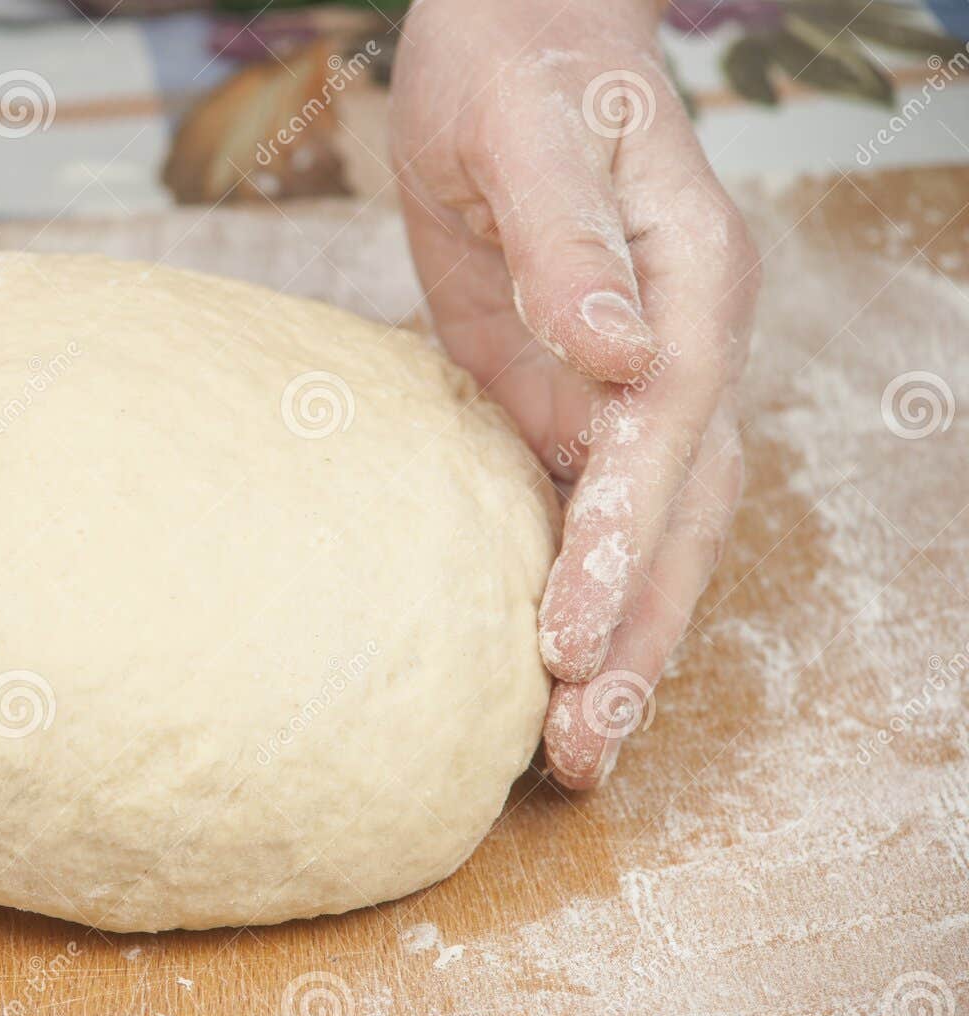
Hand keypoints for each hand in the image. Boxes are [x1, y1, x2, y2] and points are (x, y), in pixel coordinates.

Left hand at [390, 0, 759, 787]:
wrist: (519, 40)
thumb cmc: (519, 73)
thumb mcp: (531, 136)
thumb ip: (574, 242)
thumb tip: (625, 353)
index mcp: (689, 292)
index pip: (663, 442)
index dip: (617, 546)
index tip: (565, 642)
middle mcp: (682, 354)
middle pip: (681, 519)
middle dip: (637, 637)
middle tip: (584, 751)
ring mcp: (639, 386)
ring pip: (651, 535)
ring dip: (622, 641)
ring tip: (577, 750)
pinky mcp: (579, 398)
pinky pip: (592, 509)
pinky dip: (579, 591)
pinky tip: (550, 667)